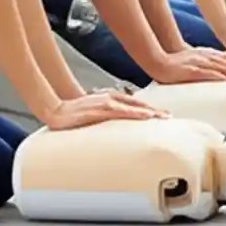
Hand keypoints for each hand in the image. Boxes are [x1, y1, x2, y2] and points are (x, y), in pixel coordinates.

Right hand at [41, 91, 168, 130]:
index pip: (137, 103)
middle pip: (138, 104)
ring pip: (132, 107)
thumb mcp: (97, 113)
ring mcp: (105, 103)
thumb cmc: (77, 114)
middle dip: (155, 111)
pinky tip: (142, 116)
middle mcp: (111, 98)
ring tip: (160, 118)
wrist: (57, 111)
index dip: (152, 109)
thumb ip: (111, 116)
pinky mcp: (98, 110)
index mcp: (113, 98)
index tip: (165, 115)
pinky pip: (119, 112)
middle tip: (168, 118)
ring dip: (148, 112)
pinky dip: (133, 113)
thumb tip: (122, 128)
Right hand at [151, 48, 225, 83]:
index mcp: (204, 53)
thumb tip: (217, 70)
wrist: (158, 62)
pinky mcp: (191, 70)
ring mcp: (198, 62)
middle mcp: (203, 56)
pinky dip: (218, 75)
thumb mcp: (192, 59)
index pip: (225, 56)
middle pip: (225, 61)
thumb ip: (205, 61)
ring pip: (218, 66)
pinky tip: (225, 79)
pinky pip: (207, 72)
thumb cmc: (174, 63)